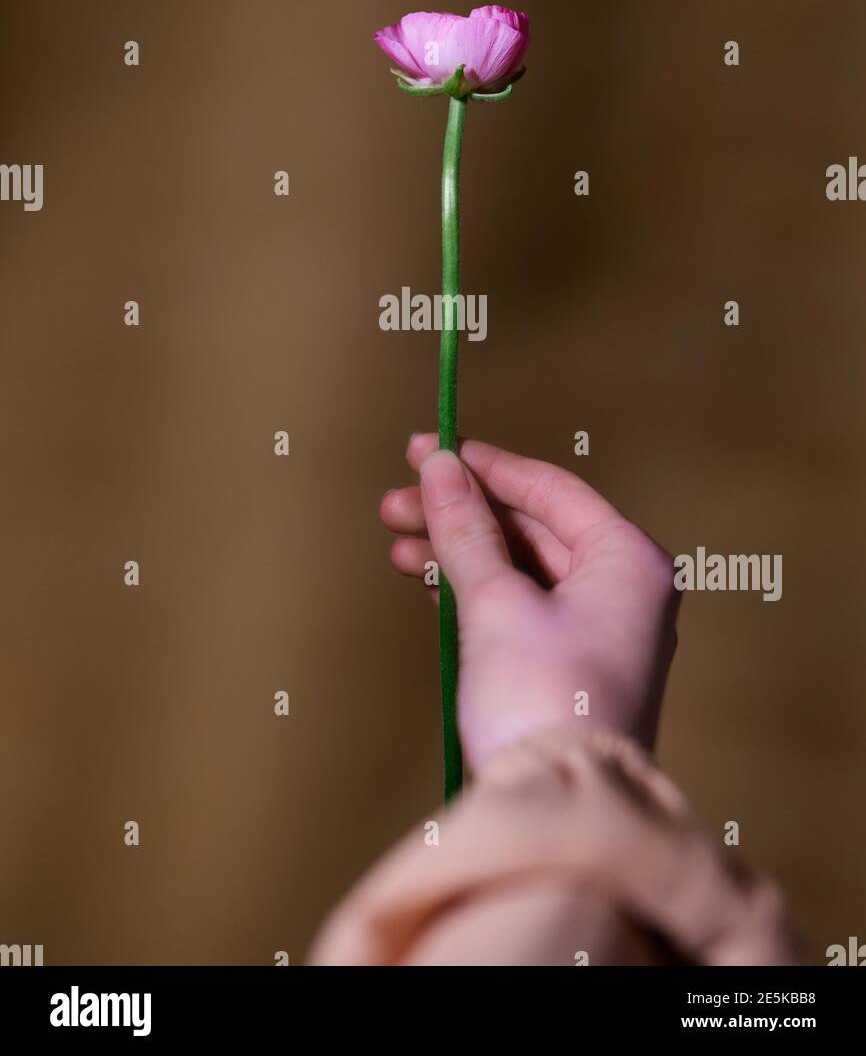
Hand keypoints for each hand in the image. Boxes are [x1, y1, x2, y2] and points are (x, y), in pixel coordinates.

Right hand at [380, 435, 678, 771]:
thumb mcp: (495, 601)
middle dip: (461, 514)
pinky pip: (521, 607)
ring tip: (396, 545)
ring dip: (459, 553)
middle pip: (533, 528)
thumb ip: (465, 528)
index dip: (485, 467)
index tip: (429, 449)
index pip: (551, 489)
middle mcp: (627, 588)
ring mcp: (603, 631)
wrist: (559, 805)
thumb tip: (438, 465)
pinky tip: (427, 582)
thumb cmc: (541, 694)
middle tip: (395, 502)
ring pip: (521, 569)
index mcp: (629, 559)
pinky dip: (475, 592)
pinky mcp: (575, 667)